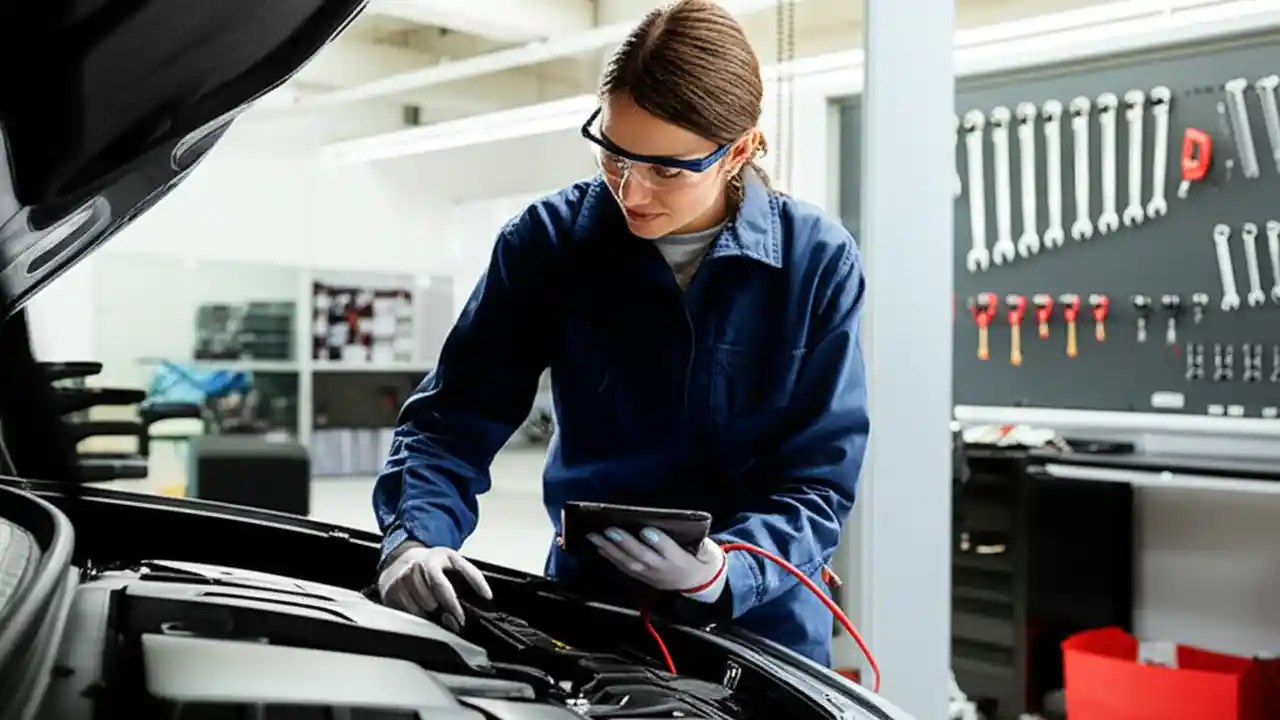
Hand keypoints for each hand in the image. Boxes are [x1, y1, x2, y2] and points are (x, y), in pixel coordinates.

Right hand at [377, 540, 491, 625]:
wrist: (401, 556)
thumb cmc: (432, 561)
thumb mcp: (455, 561)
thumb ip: (473, 576)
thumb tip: (487, 596)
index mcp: (431, 561)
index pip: (441, 586)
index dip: (451, 605)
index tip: (460, 618)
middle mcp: (412, 571)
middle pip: (430, 603)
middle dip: (441, 610)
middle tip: (448, 613)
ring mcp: (398, 583)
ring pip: (418, 611)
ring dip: (429, 615)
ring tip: (433, 607)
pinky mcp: (389, 594)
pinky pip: (406, 614)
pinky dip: (416, 616)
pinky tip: (420, 607)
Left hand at [589, 527, 726, 602]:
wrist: (699, 584)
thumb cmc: (701, 559)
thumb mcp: (708, 552)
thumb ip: (702, 545)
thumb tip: (696, 536)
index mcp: (681, 561)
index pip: (668, 550)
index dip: (657, 541)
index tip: (646, 530)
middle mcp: (662, 570)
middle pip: (642, 557)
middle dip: (625, 544)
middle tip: (610, 530)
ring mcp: (650, 575)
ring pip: (628, 563)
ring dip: (610, 550)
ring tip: (595, 537)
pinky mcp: (642, 577)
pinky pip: (625, 568)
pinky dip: (611, 558)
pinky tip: (600, 548)